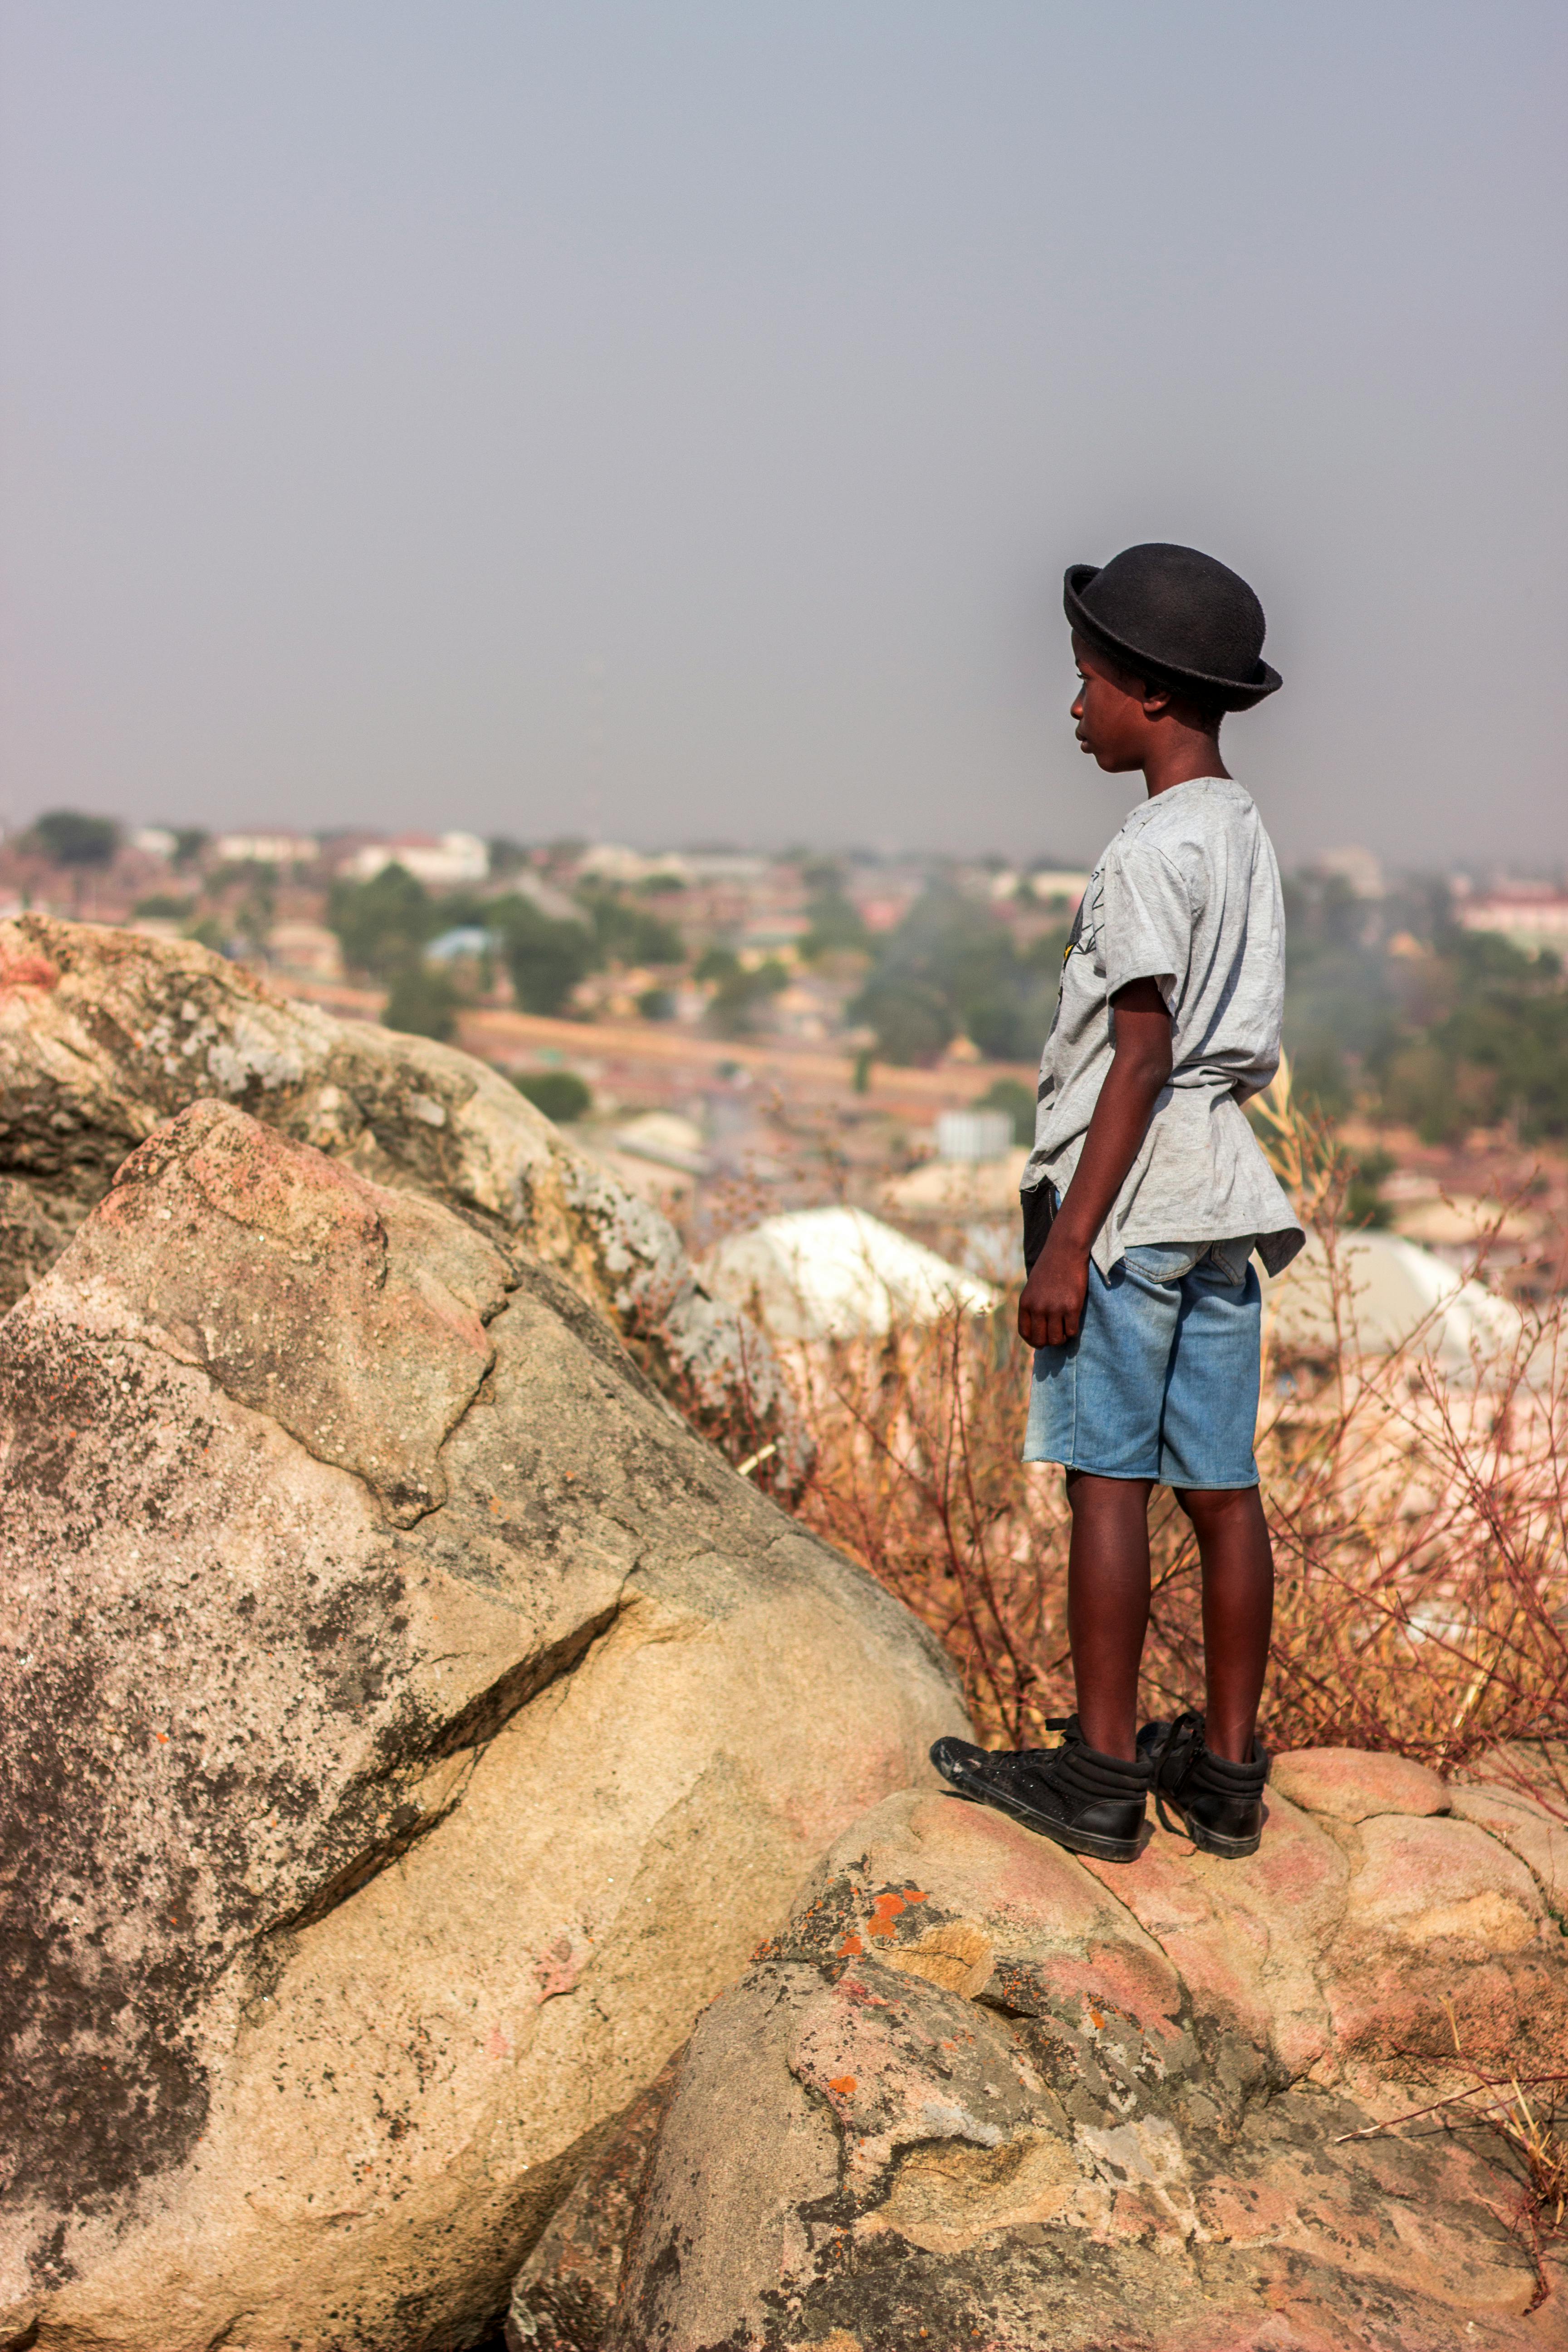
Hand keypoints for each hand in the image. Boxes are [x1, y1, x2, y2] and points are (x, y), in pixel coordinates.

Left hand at [1018, 1225, 1089, 1349]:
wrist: (1065, 1251)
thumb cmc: (1049, 1268)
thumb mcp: (1032, 1287)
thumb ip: (1032, 1306)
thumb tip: (1037, 1328)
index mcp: (1025, 1303)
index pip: (1025, 1333)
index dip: (1033, 1341)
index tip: (1041, 1341)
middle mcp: (1038, 1308)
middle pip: (1041, 1340)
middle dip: (1048, 1342)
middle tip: (1056, 1335)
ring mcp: (1055, 1308)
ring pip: (1057, 1339)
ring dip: (1062, 1338)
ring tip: (1065, 1329)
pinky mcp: (1072, 1307)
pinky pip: (1072, 1332)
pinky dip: (1073, 1331)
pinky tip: (1073, 1321)